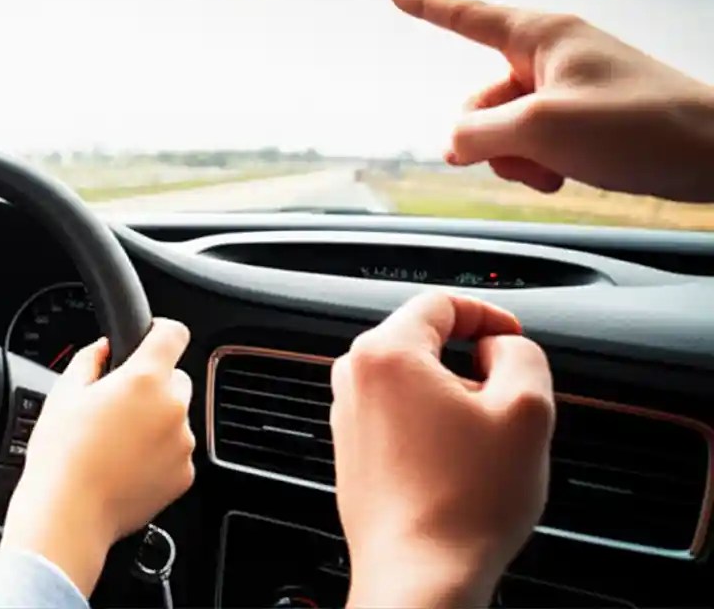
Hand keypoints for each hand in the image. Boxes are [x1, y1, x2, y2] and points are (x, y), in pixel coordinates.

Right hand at [0, 319, 194, 596]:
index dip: (161, 331)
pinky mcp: (184, 474)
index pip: (173, 334)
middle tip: (118, 403)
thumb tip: (101, 348)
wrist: (70, 513)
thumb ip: (88, 359)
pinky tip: (126, 463)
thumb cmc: (62, 455)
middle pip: (176, 378)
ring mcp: (182, 443)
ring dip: (156, 420)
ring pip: (176, 417)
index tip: (150, 338)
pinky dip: (159, 452)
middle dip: (152, 384)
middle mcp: (172, 407)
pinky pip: (176, 451)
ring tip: (117, 440)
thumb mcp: (64, 393)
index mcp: (144, 379)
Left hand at [331, 292, 553, 608]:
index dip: (488, 313)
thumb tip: (500, 347)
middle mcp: (353, 378)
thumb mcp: (527, 410)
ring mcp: (346, 416)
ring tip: (483, 440)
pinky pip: (398, 417)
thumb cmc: (466, 501)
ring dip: (451, 396)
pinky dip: (431, 426)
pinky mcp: (351, 451)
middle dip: (470, 362)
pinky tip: (458, 464)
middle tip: (507, 398)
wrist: (420, 573)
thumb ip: (522, 354)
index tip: (513, 337)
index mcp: (386, 352)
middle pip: (423, 341)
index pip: (440, 302)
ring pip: (412, 381)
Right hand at [391, 0, 713, 201]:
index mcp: (542, 37)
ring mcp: (567, 90)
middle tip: (517, 157)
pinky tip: (563, 175)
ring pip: (504, 128)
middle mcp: (552, 58)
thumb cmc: (642, 125)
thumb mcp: (540, 128)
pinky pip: (533, 142)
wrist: (710, 155)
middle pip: (480, 98)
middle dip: (488, 137)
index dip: (427, 8)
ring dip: (515, 158)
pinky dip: (538, 163)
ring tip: (552, 169)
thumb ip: (478, 133)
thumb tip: (453, 143)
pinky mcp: (582, 120)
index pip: (467, 17)